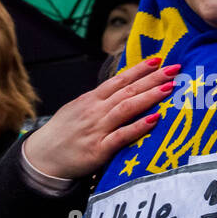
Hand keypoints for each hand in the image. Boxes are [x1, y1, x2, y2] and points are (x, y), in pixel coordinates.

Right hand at [22, 57, 179, 178]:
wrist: (42, 157)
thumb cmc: (63, 134)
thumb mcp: (78, 109)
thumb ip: (99, 100)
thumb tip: (120, 89)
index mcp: (91, 100)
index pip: (119, 80)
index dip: (139, 69)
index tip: (158, 60)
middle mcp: (95, 110)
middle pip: (128, 90)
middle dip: (152, 78)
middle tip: (174, 69)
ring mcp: (97, 129)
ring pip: (127, 108)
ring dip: (149, 96)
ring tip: (169, 88)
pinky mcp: (99, 149)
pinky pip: (121, 136)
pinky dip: (138, 126)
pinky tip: (154, 119)